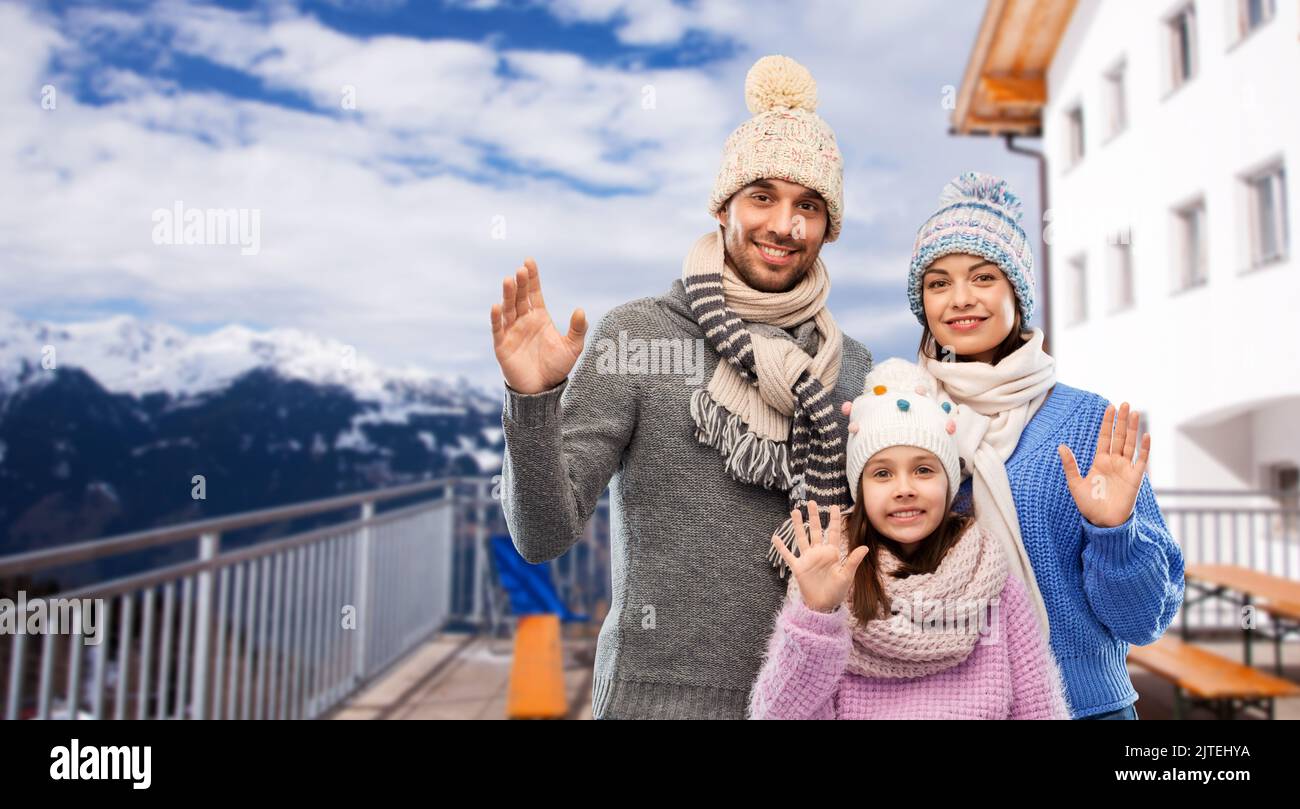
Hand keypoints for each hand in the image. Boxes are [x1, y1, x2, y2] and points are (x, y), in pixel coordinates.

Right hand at [490, 258, 587, 394]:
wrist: (543, 390)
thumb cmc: (557, 367)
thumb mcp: (573, 347)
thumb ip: (577, 329)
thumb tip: (581, 310)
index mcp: (539, 317)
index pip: (534, 293)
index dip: (531, 278)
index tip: (528, 261)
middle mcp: (524, 321)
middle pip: (520, 297)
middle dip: (520, 283)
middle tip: (521, 270)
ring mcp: (512, 332)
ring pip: (508, 309)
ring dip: (508, 295)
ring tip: (509, 280)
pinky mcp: (502, 345)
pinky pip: (498, 329)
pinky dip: (496, 318)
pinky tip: (496, 306)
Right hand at [771, 501, 869, 612]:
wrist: (823, 605)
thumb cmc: (837, 591)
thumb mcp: (846, 575)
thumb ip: (853, 560)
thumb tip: (865, 547)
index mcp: (832, 553)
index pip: (833, 532)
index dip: (833, 519)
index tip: (834, 506)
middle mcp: (819, 552)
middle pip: (815, 530)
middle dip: (813, 516)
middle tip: (811, 502)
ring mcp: (807, 559)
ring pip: (801, 538)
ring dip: (797, 525)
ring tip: (794, 511)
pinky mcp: (798, 567)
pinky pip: (788, 555)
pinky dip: (781, 547)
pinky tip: (775, 538)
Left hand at [1057, 402, 1150, 528]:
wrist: (1103, 522)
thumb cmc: (1089, 505)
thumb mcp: (1075, 484)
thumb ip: (1070, 465)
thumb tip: (1061, 446)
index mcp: (1100, 461)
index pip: (1105, 437)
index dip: (1107, 423)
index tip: (1109, 407)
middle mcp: (1114, 462)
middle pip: (1119, 436)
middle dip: (1121, 420)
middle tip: (1124, 403)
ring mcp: (1126, 468)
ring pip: (1131, 444)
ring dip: (1133, 428)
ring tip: (1134, 412)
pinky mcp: (1136, 478)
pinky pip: (1142, 460)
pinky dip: (1145, 448)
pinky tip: (1146, 435)